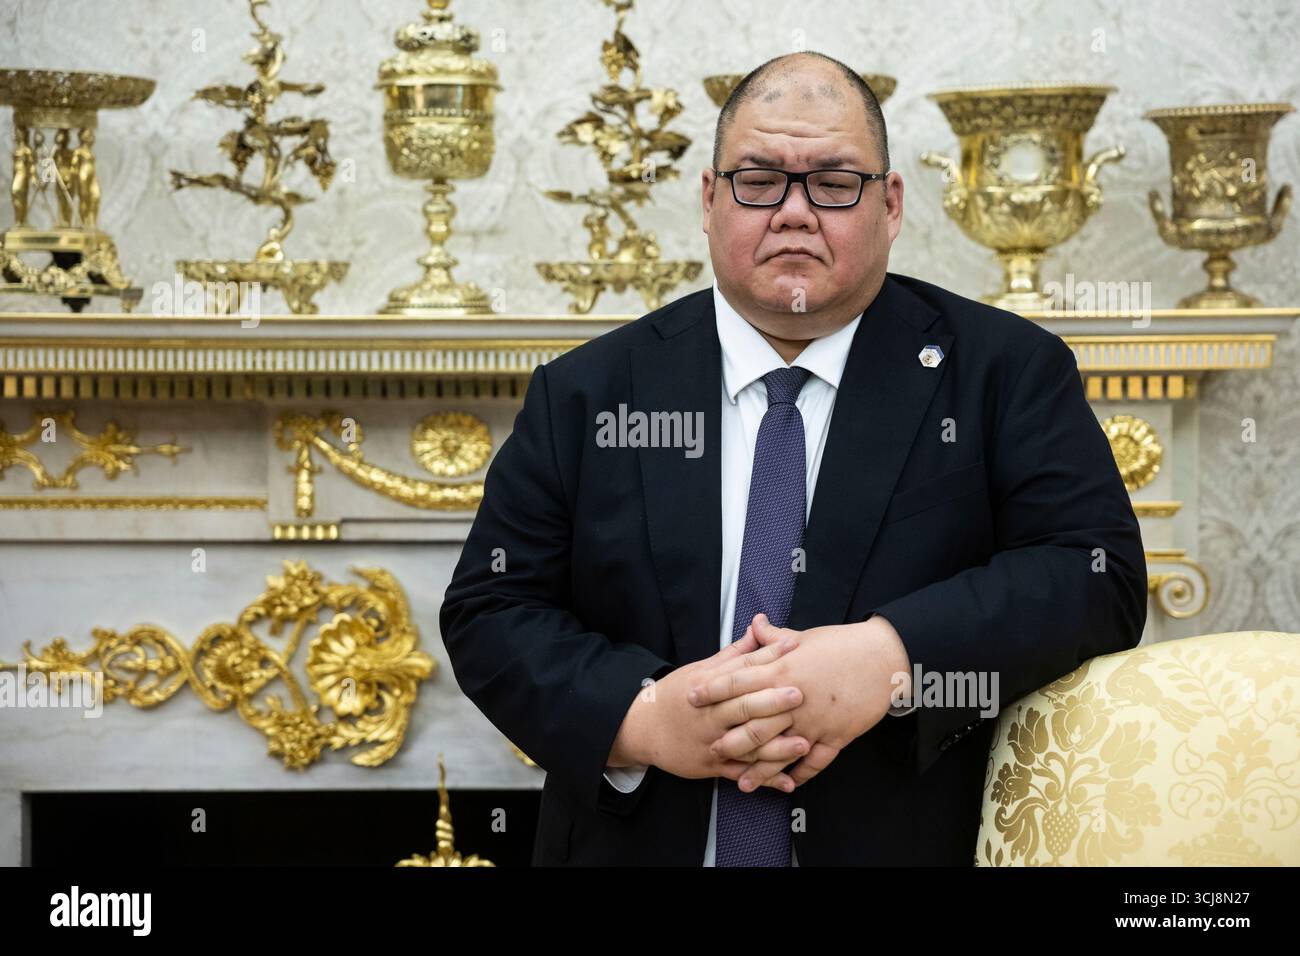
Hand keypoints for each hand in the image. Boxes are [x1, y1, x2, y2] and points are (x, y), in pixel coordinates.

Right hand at [608, 629, 811, 790]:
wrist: (641, 728)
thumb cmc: (675, 695)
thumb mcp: (699, 670)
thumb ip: (733, 654)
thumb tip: (758, 628)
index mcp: (707, 686)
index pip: (742, 670)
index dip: (768, 658)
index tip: (794, 648)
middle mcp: (709, 714)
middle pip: (743, 707)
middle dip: (772, 702)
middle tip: (800, 695)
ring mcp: (711, 742)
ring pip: (746, 745)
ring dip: (776, 747)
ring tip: (804, 744)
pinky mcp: (711, 766)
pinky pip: (741, 774)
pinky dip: (764, 778)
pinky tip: (787, 781)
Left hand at [689, 613, 909, 791]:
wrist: (884, 658)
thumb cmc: (843, 644)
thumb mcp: (805, 636)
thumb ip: (775, 637)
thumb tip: (754, 624)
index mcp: (784, 669)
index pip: (739, 680)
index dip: (712, 688)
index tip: (691, 695)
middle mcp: (794, 698)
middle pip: (754, 722)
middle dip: (730, 737)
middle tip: (709, 749)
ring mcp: (815, 720)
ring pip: (780, 750)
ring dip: (760, 769)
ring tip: (742, 782)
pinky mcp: (836, 735)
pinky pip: (815, 762)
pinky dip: (801, 775)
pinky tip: (788, 785)